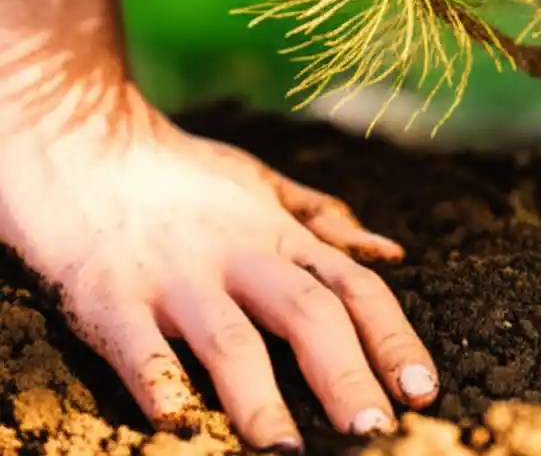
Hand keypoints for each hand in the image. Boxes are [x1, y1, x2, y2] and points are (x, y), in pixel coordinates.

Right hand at [0, 85, 437, 450]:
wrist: (84, 146)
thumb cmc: (184, 177)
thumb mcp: (264, 185)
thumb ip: (326, 221)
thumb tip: (392, 252)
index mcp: (281, 236)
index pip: (355, 288)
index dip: (393, 339)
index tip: (423, 390)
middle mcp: (238, 257)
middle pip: (306, 314)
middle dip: (344, 374)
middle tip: (376, 430)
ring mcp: (175, 278)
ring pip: (228, 338)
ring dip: (259, 396)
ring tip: (285, 447)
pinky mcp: (111, 297)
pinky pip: (137, 346)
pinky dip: (158, 381)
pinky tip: (178, 420)